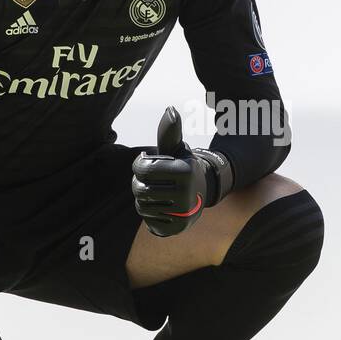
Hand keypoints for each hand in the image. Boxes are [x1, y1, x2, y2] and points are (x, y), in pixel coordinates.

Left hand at [131, 107, 231, 237]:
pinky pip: (148, 221)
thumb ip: (170, 131)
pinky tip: (162, 207)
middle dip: (141, 182)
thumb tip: (170, 110)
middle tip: (154, 180)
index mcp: (185, 172)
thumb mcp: (177, 148)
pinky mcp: (176, 229)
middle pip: (139, 189)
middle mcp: (186, 195)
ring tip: (158, 193)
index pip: (142, 168)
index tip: (150, 163)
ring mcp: (182, 215)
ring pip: (141, 206)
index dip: (141, 164)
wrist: (202, 192)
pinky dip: (151, 213)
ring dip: (145, 198)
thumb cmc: (182, 166)